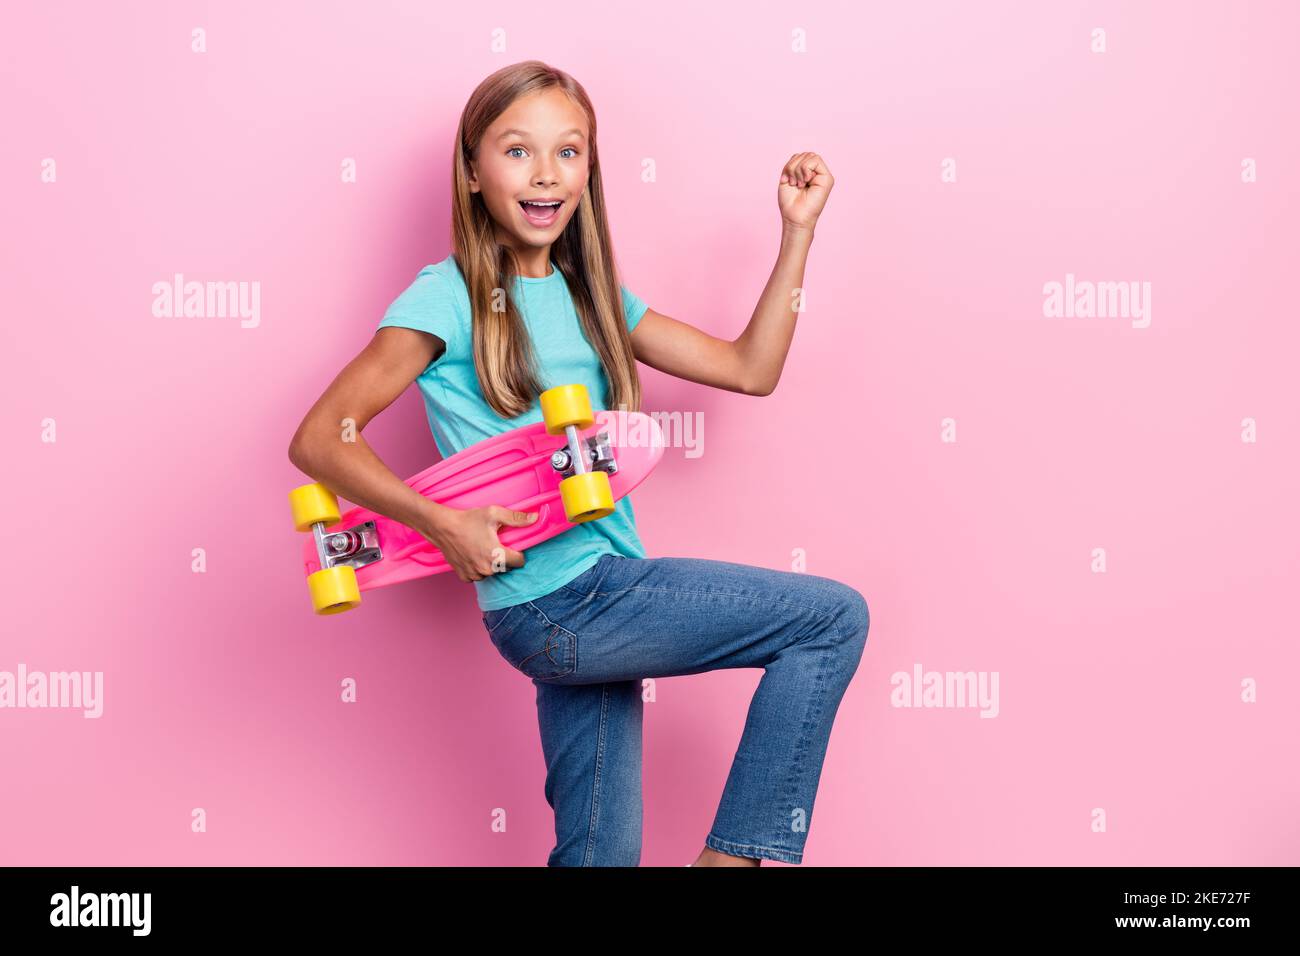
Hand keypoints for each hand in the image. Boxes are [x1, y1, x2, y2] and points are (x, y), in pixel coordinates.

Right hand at [420, 504, 536, 582]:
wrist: (442, 527)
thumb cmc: (468, 520)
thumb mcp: (494, 514)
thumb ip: (516, 518)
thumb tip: (535, 518)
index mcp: (496, 555)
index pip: (519, 562)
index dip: (518, 552)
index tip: (512, 545)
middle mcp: (486, 569)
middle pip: (505, 568)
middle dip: (504, 557)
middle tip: (494, 543)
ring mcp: (474, 574)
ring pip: (492, 573)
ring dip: (491, 564)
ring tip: (482, 548)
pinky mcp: (465, 576)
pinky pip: (478, 576)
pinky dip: (478, 568)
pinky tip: (474, 555)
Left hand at [777, 152, 832, 232]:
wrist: (794, 217)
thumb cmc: (790, 202)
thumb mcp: (787, 178)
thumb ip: (794, 164)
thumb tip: (801, 156)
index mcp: (806, 173)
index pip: (799, 156)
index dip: (790, 165)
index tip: (786, 180)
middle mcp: (816, 173)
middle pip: (805, 154)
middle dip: (793, 166)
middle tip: (792, 183)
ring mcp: (823, 176)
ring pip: (810, 155)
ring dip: (798, 169)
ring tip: (798, 184)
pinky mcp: (828, 179)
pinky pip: (815, 160)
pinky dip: (805, 168)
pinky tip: (804, 182)